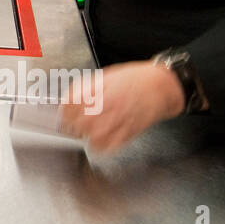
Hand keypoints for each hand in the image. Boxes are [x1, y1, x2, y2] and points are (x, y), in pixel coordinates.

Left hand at [58, 61, 184, 152]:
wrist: (160, 85)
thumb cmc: (133, 79)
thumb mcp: (104, 76)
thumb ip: (85, 89)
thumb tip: (68, 102)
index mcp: (100, 89)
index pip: (71, 105)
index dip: (65, 113)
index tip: (64, 116)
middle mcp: (109, 104)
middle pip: (80, 123)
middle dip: (74, 126)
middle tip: (75, 126)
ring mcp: (120, 119)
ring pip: (94, 137)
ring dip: (87, 137)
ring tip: (87, 134)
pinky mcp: (130, 131)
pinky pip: (111, 146)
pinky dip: (102, 147)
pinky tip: (100, 141)